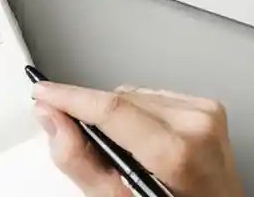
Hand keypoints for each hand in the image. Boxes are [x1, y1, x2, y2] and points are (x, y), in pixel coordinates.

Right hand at [34, 82, 244, 196]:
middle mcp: (197, 124)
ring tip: (127, 151)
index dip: (70, 97)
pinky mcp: (209, 106)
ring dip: (120, 116)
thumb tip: (54, 120)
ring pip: (137, 94)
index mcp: (178, 152)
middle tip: (88, 146)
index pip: (112, 109)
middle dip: (93, 114)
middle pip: (121, 99)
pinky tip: (147, 141)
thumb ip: (81, 161)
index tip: (44, 92)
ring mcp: (207, 112)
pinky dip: (143, 114)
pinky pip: (157, 96)